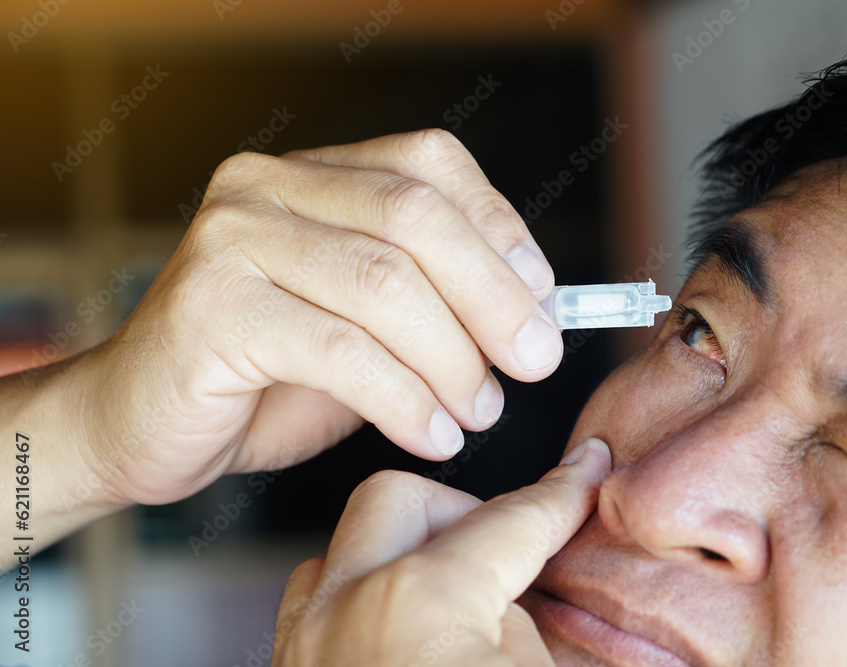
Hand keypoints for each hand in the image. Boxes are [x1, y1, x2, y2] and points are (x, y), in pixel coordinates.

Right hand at [75, 130, 562, 507]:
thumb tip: (534, 315)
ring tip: (480, 412)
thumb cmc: (264, 377)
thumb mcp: (363, 326)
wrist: (142, 422)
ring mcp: (232, 239)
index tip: (546, 299)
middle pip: (415, 218)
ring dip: (454, 359)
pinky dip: (405, 399)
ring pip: (385, 285)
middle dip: (493, 298)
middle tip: (535, 362)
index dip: (500, 229)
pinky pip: (341, 350)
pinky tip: (433, 435)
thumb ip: (433, 304)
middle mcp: (265, 186)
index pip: (429, 165)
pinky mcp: (211, 308)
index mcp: (310, 174)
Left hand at [271, 438, 610, 666]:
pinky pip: (315, 606)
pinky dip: (361, 600)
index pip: (512, 520)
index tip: (584, 473)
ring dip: (400, 554)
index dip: (562, 494)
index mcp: (422, 604)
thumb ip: (521, 622)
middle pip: (402, 498)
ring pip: (344, 548)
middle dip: (459, 509)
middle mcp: (348, 612)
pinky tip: (401, 634)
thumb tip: (505, 599)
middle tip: (503, 548)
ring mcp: (307, 647)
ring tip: (448, 593)